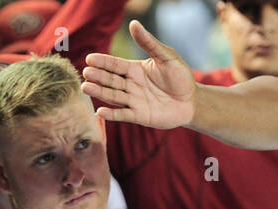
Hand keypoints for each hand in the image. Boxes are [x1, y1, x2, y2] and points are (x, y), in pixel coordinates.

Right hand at [81, 20, 196, 128]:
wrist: (191, 101)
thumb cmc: (180, 77)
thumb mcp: (167, 56)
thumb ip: (149, 43)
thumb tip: (133, 23)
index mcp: (135, 70)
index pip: (115, 65)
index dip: (103, 62)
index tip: (90, 59)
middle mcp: (131, 85)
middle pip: (111, 80)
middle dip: (98, 77)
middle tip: (85, 73)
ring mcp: (133, 101)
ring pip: (113, 96)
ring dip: (99, 92)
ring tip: (86, 87)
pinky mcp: (139, 116)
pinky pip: (123, 115)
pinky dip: (111, 114)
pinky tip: (100, 111)